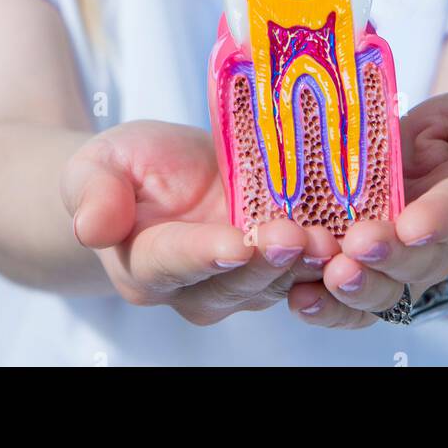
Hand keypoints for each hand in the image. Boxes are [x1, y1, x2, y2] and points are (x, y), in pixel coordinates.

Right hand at [60, 119, 340, 325]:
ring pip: (280, 279)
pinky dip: (334, 251)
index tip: (234, 243)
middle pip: (238, 280)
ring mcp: (245, 277)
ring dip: (308, 262)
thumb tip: (90, 225)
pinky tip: (357, 232)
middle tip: (296, 237)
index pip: (176, 264)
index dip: (206, 255)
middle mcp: (200, 285)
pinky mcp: (282, 261)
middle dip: (268, 260)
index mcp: (148, 264)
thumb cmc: (126, 168)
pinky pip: (309, 264)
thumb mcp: (98, 162)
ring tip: (332, 238)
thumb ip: (93, 190)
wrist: (160, 178)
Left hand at [287, 90, 447, 327]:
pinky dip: (328, 308)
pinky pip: (351, 305)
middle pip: (417, 261)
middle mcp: (439, 246)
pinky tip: (301, 299)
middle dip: (388, 256)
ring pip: (383, 291)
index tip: (414, 224)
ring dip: (356, 287)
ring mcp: (402, 268)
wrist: (438, 174)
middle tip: (360, 244)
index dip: (437, 220)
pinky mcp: (368, 276)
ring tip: (332, 274)